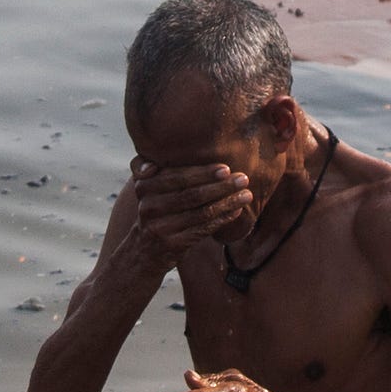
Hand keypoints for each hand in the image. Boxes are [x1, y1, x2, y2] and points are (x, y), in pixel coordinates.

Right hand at [114, 158, 255, 259]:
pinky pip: (202, 229)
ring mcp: (159, 228)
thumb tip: (190, 141)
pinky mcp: (172, 245)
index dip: (202, 173)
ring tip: (247, 194)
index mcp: (144, 186)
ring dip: (227, 202)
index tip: (226, 168)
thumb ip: (161, 167)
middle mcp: (149, 206)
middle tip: (243, 178)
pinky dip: (222, 219)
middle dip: (220, 186)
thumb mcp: (150, 187)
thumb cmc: (157, 209)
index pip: (176, 177)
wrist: (143, 250)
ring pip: (200, 213)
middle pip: (190, 195)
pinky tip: (237, 210)